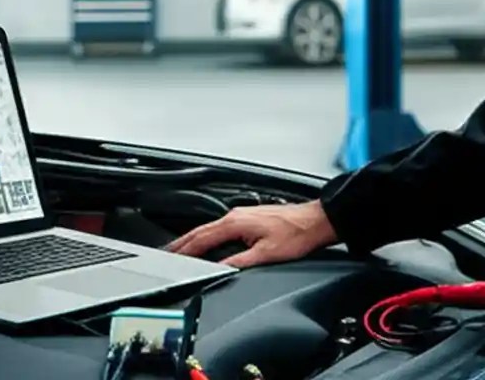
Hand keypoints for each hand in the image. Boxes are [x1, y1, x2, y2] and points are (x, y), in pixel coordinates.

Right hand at [165, 200, 338, 268]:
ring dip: (195, 239)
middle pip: (201, 231)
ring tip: (182, 249)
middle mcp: (236, 215)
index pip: (202, 238)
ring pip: (210, 228)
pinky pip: (221, 227)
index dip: (185, 250)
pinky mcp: (250, 217)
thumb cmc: (297, 235)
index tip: (171, 259)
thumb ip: (238, 263)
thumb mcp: (265, 255)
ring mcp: (243, 214)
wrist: (317, 221)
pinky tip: (208, 242)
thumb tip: (218, 269)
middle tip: (167, 254)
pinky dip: (208, 236)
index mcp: (235, 223)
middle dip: (183, 243)